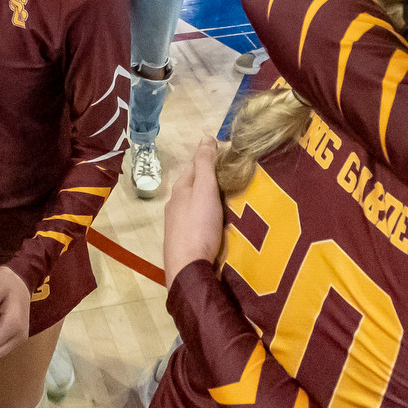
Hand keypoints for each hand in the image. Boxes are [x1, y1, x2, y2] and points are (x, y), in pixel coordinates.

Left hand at [161, 143, 225, 274]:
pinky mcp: (184, 242)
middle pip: (194, 187)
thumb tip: (205, 137)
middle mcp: (175, 206)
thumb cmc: (198, 226)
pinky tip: (217, 225)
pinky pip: (197, 224)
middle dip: (209, 182)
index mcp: (180, 190)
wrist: (188, 269)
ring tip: (228, 202)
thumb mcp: (205, 190)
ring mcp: (177, 226)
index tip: (227, 157)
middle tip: (232, 180)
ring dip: (208, 202)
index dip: (209, 159)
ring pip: (195, 206)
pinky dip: (207, 219)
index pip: (194, 167)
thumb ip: (206, 165)